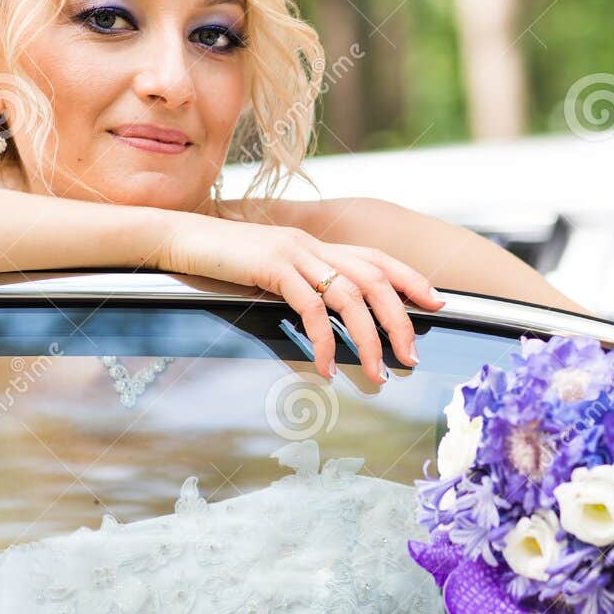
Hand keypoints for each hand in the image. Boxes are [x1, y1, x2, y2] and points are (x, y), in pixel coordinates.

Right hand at [151, 211, 444, 381]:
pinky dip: (323, 340)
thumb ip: (299, 284)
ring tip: (377, 374)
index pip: (376, 258)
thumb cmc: (219, 261)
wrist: (175, 239)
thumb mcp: (269, 271)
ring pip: (350, 295)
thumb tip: (325, 314)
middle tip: (412, 357)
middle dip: (399, 319)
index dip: (411, 279)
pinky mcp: (271, 266)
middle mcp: (312, 245)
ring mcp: (293, 253)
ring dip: (368, 339)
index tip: (437, 303)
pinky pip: (309, 307)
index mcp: (315, 245)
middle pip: (374, 279)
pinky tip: (325, 368)